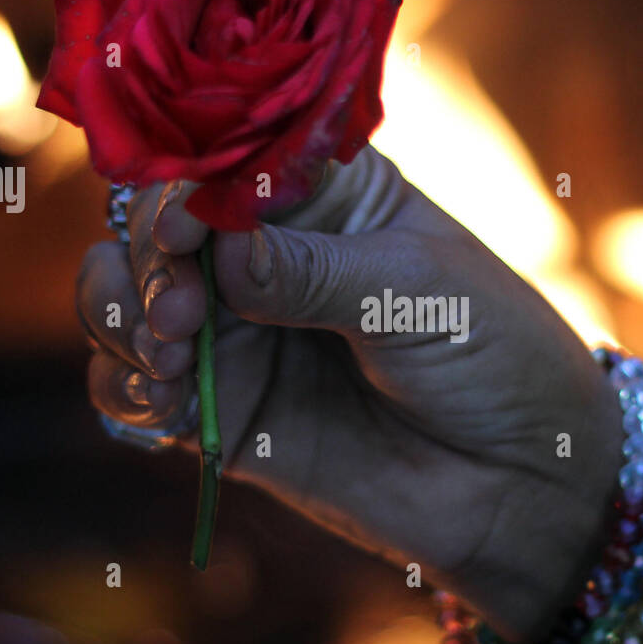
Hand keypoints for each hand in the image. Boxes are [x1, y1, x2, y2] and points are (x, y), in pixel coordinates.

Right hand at [77, 146, 622, 640]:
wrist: (524, 480)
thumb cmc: (494, 354)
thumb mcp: (417, 290)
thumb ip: (314, 272)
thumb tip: (221, 251)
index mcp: (318, 194)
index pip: (217, 163)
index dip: (182, 189)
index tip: (184, 230)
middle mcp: (262, 255)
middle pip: (153, 229)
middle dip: (146, 263)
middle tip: (179, 313)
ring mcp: (237, 334)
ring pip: (123, 301)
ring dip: (118, 318)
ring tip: (167, 356)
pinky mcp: (223, 412)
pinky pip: (134, 392)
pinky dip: (123, 390)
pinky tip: (164, 402)